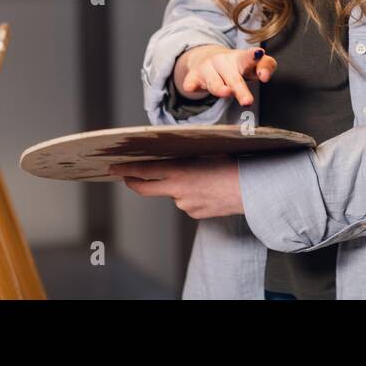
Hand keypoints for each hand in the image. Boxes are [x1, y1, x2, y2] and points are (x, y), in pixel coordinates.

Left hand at [110, 155, 243, 218]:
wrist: (251, 190)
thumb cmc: (232, 166)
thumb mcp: (207, 152)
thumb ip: (187, 154)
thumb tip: (175, 151)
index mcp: (178, 170)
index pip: (143, 171)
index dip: (126, 170)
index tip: (114, 168)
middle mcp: (177, 190)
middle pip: (145, 188)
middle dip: (133, 182)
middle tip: (126, 177)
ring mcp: (184, 204)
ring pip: (172, 193)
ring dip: (177, 185)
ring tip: (202, 177)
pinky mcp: (194, 213)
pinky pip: (186, 202)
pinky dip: (192, 195)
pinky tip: (208, 189)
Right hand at [174, 45, 275, 105]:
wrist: (206, 59)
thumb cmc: (235, 66)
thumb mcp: (252, 66)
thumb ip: (266, 66)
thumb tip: (265, 77)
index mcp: (239, 58)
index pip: (248, 57)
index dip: (254, 56)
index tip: (259, 54)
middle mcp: (222, 62)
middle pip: (233, 77)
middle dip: (240, 89)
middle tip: (248, 101)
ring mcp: (207, 68)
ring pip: (214, 83)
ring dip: (219, 88)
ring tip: (227, 93)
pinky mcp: (193, 77)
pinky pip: (190, 83)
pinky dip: (191, 86)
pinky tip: (191, 87)